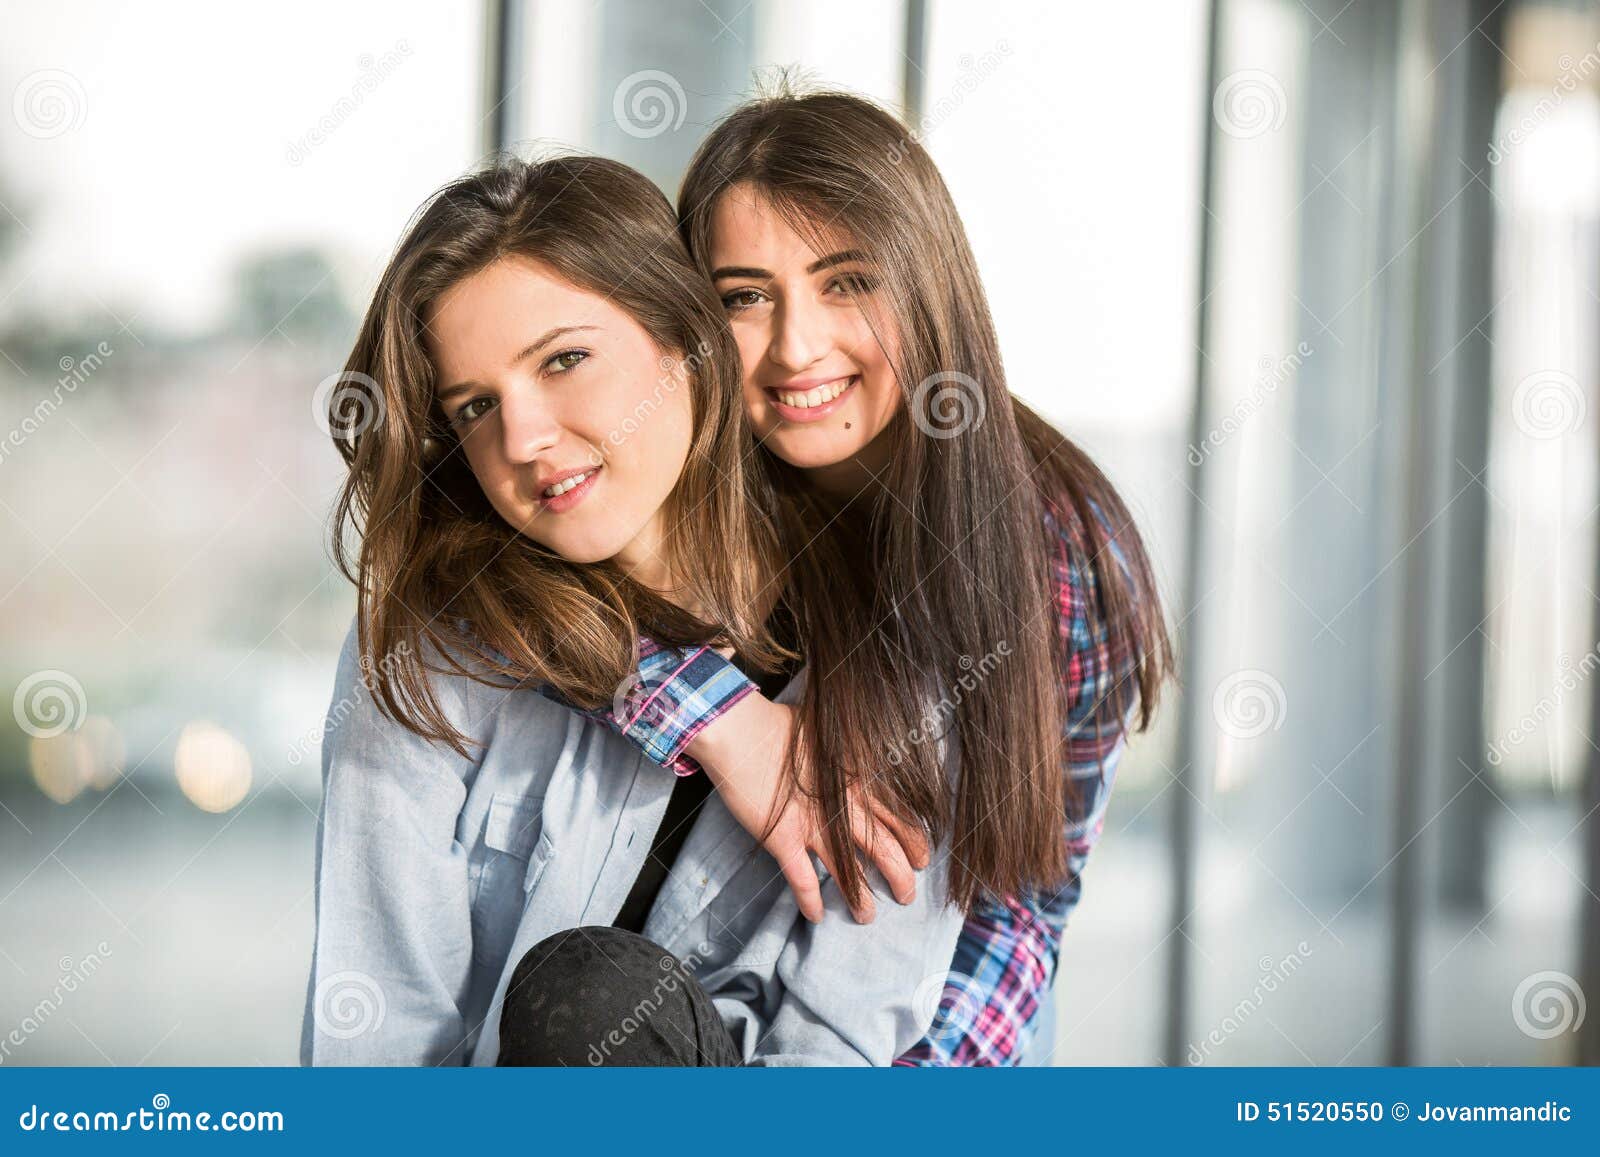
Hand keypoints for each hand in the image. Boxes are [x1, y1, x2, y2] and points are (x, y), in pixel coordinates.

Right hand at [683, 690, 929, 923]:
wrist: (742, 731)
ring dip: (861, 901)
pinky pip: (802, 881)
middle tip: (906, 895)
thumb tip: (868, 753)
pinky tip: (816, 917)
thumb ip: (853, 750)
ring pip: (849, 874)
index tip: (922, 858)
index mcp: (860, 779)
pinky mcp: (783, 839)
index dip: (915, 842)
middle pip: (885, 851)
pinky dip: (810, 902)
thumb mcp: (833, 730)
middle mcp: (844, 807)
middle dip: (901, 878)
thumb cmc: (784, 724)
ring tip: (867, 917)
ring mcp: (814, 826)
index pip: (901, 818)